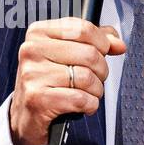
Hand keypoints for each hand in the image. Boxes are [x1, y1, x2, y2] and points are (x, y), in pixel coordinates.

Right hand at [8, 17, 125, 144]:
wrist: (26, 116)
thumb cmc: (49, 82)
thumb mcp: (66, 54)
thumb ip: (93, 42)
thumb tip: (118, 44)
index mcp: (38, 32)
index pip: (82, 28)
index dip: (102, 42)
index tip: (106, 52)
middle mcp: (32, 50)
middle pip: (89, 53)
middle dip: (101, 70)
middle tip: (96, 79)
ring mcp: (33, 74)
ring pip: (86, 77)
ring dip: (95, 90)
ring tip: (87, 93)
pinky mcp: (37, 98)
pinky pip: (80, 98)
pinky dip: (89, 104)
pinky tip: (82, 105)